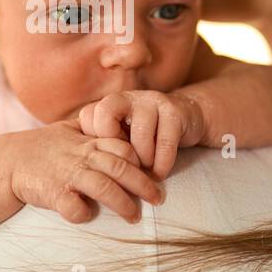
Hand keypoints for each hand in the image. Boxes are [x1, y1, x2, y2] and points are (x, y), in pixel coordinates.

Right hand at [8, 120, 162, 224]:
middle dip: (144, 185)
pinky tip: (88, 217)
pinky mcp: (54, 194)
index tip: (154, 176)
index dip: (141, 163)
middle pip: (121, 168)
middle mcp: (82, 156)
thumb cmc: (44, 148)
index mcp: (88, 142)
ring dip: (124, 204)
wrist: (10, 161)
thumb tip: (122, 135)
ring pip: (105, 188)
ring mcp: (68, 175)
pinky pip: (74, 207)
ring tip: (135, 217)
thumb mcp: (70, 131)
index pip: (124, 148)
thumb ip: (94, 131)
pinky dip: (84, 214)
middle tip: (159, 199)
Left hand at [78, 91, 205, 179]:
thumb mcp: (120, 137)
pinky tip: (159, 173)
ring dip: (142, 160)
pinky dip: (161, 164)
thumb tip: (86, 173)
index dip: (95, 142)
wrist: (184, 117)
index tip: (108, 159)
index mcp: (108, 104)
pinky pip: (164, 141)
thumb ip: (102, 145)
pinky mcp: (173, 111)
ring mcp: (150, 101)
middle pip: (106, 116)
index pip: (87, 117)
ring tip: (145, 172)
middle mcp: (127, 97)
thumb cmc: (143, 135)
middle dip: (115, 148)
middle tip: (126, 167)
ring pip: (139, 133)